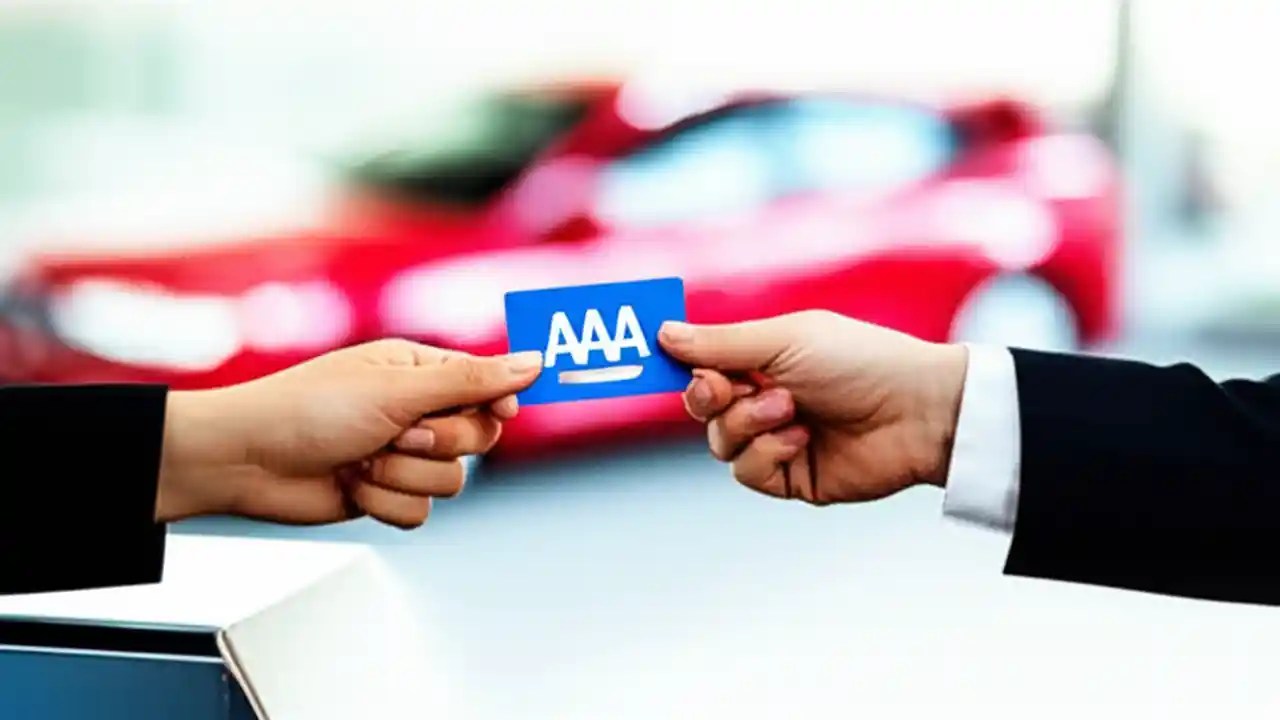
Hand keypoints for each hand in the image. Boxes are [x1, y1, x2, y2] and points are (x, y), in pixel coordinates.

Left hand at [156, 340, 541, 527]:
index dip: (498, 402)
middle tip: (396, 433)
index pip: (488, 385)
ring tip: (360, 461)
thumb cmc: (310, 409)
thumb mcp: (397, 389)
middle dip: (437, 444)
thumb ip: (471, 380)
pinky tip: (352, 485)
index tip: (500, 412)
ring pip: (451, 481)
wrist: (247, 461)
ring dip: (402, 476)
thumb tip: (535, 361)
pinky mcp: (386, 492)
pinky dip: (385, 502)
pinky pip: (421, 511)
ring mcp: (401, 454)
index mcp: (420, 369)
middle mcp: (416, 409)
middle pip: (477, 438)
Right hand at [659, 310, 966, 504]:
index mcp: (764, 358)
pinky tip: (801, 437)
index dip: (681, 365)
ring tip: (790, 409)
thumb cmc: (858, 359)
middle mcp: (766, 398)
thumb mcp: (783, 340)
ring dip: (748, 423)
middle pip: (701, 408)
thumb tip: (662, 333)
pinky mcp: (791, 477)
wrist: (917, 411)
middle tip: (725, 386)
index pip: (702, 364)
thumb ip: (720, 342)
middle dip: (708, 397)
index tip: (652, 357)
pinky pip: (747, 472)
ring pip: (720, 442)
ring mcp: (777, 439)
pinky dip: (767, 452)